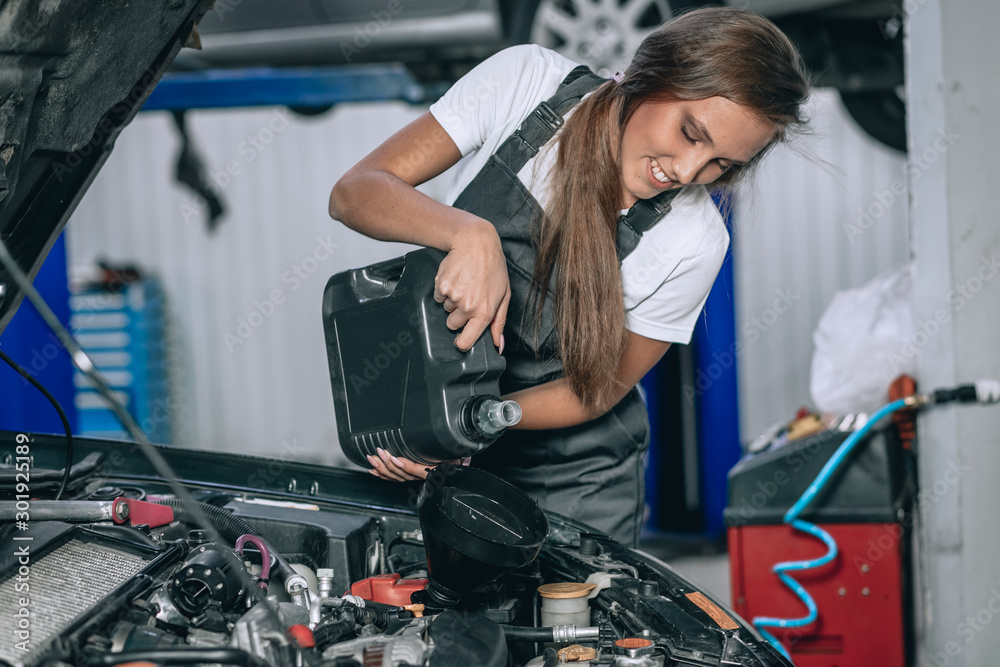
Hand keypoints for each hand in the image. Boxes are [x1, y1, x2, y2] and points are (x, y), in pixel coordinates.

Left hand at [366, 448, 458, 481]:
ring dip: (382, 468)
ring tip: (372, 459)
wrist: (452, 467)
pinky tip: (374, 470)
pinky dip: (382, 475)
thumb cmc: (450, 461)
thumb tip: (422, 451)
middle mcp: (419, 476)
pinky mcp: (408, 476)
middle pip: (400, 473)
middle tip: (378, 453)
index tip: (393, 457)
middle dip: (387, 464)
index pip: (414, 470)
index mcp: (429, 471)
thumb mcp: (447, 456)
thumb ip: (437, 454)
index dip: (402, 465)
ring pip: (395, 476)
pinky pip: (393, 478)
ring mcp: (413, 477)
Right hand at [434, 220, 510, 351]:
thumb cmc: (493, 267)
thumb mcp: (504, 295)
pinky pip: (438, 296)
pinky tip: (455, 278)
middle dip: (458, 315)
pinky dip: (444, 290)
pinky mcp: (441, 286)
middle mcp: (468, 307)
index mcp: (484, 312)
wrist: (476, 243)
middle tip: (468, 297)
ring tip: (464, 283)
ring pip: (446, 309)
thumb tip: (498, 345)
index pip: (465, 342)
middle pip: (453, 325)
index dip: (462, 342)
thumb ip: (499, 323)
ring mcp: (453, 296)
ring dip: (452, 300)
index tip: (462, 338)